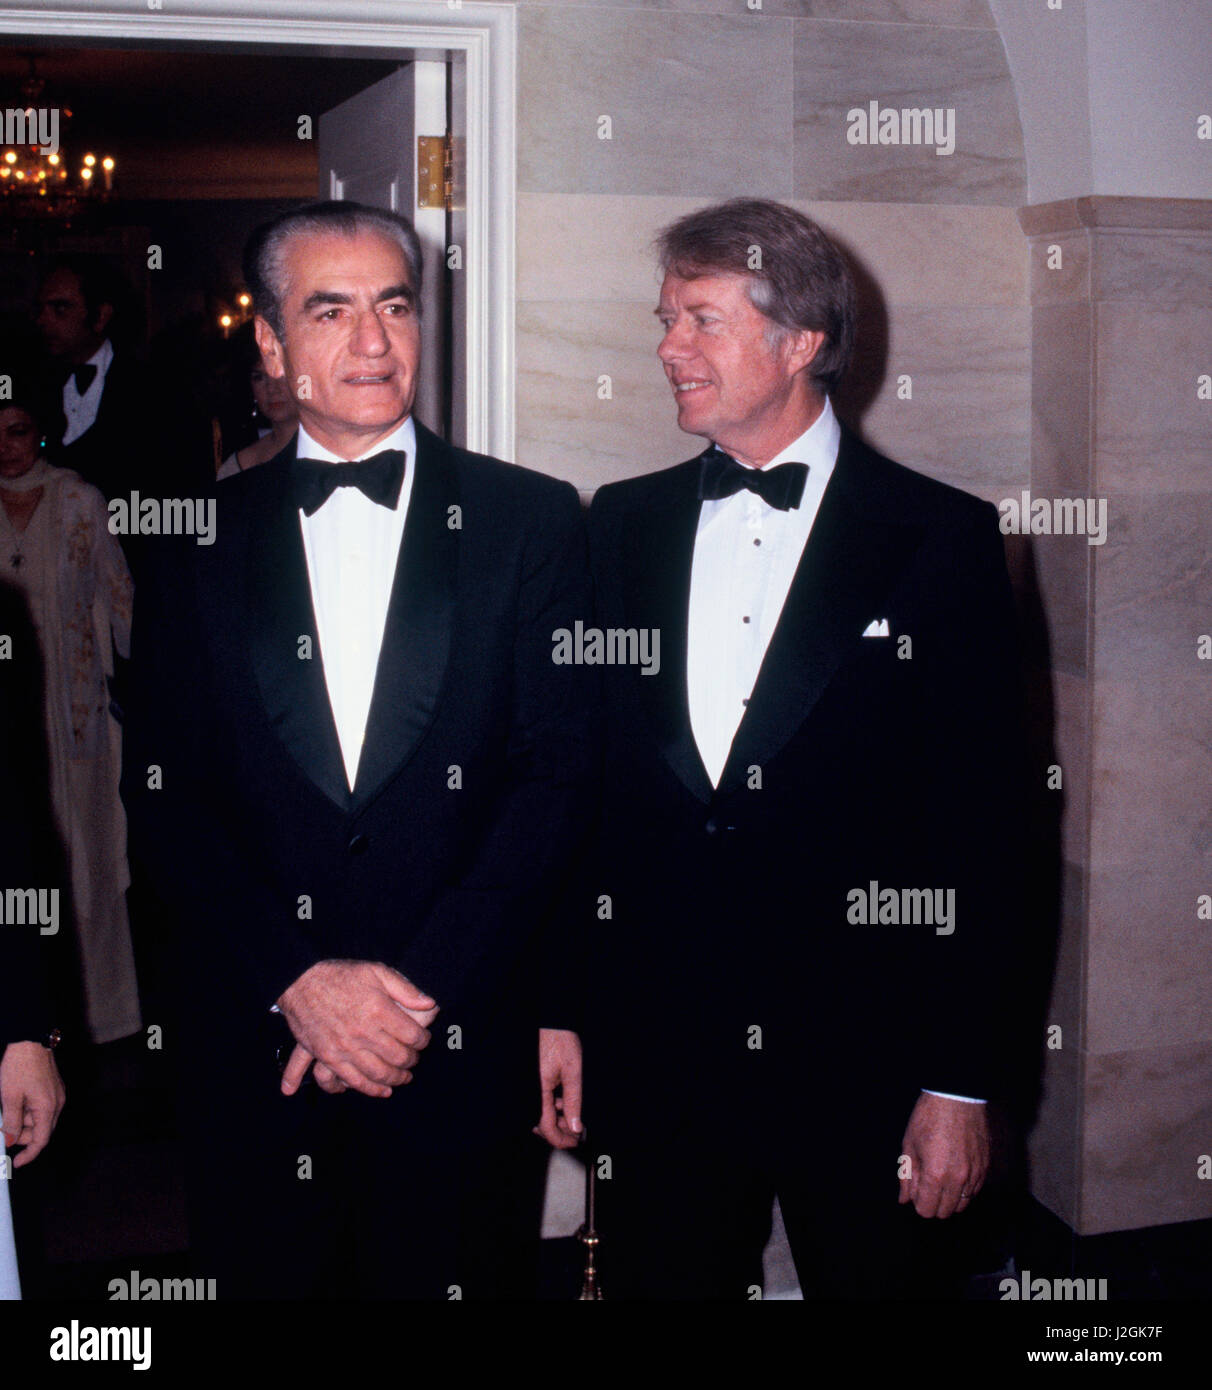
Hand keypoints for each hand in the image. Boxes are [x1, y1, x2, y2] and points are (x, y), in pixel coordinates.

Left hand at [0, 1041, 65, 1167]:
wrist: (29, 1040)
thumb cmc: (20, 1065)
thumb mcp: (9, 1097)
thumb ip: (10, 1122)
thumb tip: (9, 1140)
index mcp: (48, 1107)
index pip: (41, 1140)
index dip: (29, 1154)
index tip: (16, 1162)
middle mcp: (56, 1102)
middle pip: (40, 1130)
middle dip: (20, 1134)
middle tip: (3, 1130)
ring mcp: (56, 1094)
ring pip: (38, 1118)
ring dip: (21, 1120)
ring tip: (6, 1107)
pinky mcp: (51, 1088)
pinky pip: (40, 1107)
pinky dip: (26, 1110)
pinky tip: (14, 1101)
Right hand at [277, 960, 438, 1099]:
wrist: (300, 982)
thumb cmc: (340, 975)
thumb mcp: (376, 971)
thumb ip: (405, 988)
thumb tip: (430, 1004)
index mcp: (378, 1011)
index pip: (412, 1036)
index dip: (423, 1040)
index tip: (424, 1040)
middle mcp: (363, 1033)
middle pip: (398, 1058)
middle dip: (411, 1061)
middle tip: (414, 1059)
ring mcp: (345, 1048)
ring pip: (378, 1074)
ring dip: (395, 1079)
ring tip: (403, 1078)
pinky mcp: (328, 1058)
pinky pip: (352, 1081)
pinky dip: (369, 1089)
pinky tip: (381, 1091)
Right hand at [534, 1028, 582, 1148]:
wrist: (554, 1023)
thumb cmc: (563, 1043)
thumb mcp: (573, 1073)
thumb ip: (573, 1101)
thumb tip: (575, 1128)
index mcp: (538, 1091)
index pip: (546, 1127)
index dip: (561, 1139)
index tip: (576, 1142)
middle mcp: (531, 1092)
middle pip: (541, 1124)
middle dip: (560, 1131)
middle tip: (577, 1132)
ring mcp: (532, 1088)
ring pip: (541, 1114)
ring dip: (557, 1120)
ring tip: (574, 1116)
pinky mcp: (535, 1083)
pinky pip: (541, 1103)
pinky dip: (553, 1108)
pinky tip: (565, 1103)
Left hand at [898, 1092, 988, 1218]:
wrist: (956, 1096)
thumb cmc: (928, 1118)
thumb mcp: (909, 1144)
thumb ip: (907, 1176)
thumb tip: (904, 1200)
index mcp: (936, 1175)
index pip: (927, 1210)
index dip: (918, 1203)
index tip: (916, 1189)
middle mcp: (958, 1179)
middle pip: (946, 1212)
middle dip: (933, 1203)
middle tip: (926, 1184)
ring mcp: (975, 1174)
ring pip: (962, 1204)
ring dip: (950, 1197)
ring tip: (940, 1176)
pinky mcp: (985, 1167)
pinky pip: (975, 1191)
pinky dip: (964, 1189)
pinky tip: (954, 1171)